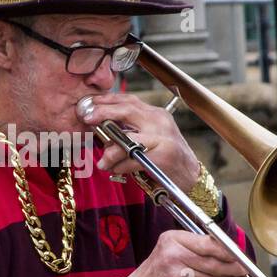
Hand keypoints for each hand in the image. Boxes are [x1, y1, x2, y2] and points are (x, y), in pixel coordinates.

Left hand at [79, 92, 201, 189]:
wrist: (190, 176)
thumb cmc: (164, 158)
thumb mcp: (150, 137)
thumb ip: (130, 130)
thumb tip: (101, 127)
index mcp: (156, 114)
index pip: (129, 100)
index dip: (107, 100)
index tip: (89, 103)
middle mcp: (160, 122)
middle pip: (127, 111)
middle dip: (103, 113)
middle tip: (87, 118)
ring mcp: (163, 138)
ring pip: (127, 139)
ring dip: (110, 152)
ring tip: (102, 162)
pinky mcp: (163, 156)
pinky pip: (133, 159)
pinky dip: (120, 166)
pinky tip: (115, 170)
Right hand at [119, 231, 247, 276]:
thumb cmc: (157, 272)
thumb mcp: (169, 248)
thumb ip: (196, 245)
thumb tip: (229, 250)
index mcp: (172, 241)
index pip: (209, 243)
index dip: (228, 250)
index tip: (238, 254)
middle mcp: (174, 257)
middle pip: (216, 263)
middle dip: (232, 268)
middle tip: (240, 270)